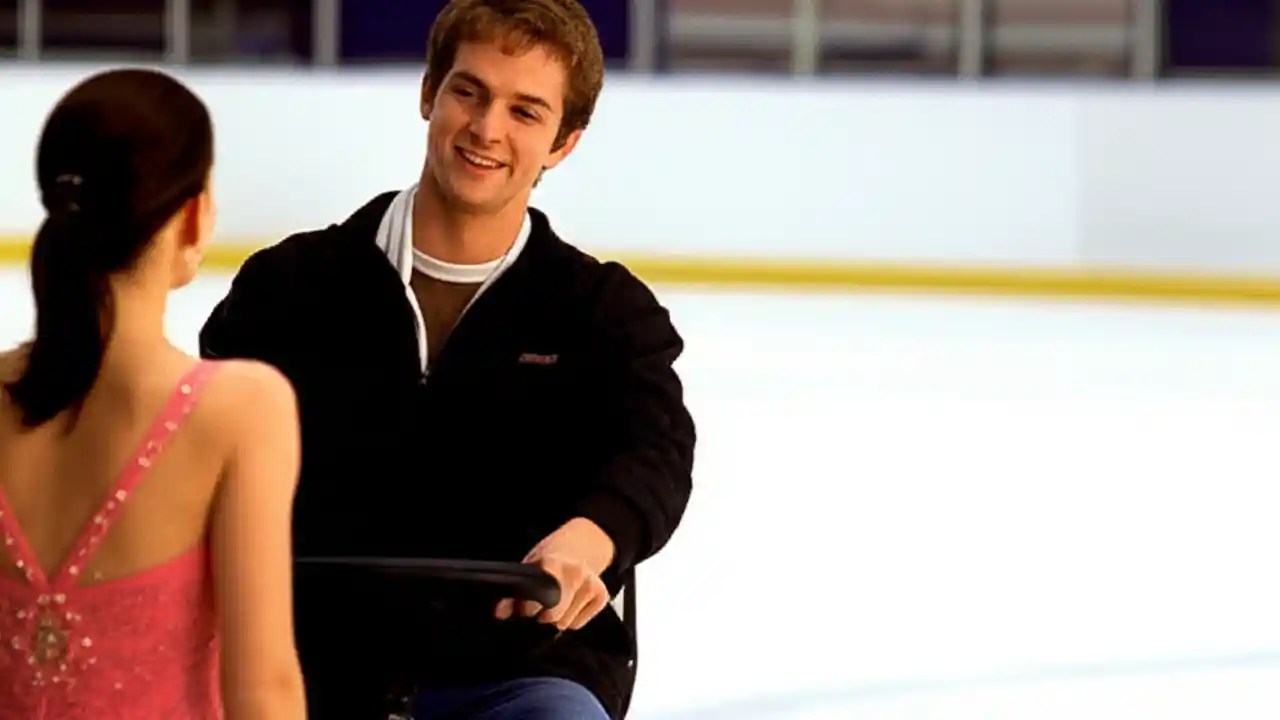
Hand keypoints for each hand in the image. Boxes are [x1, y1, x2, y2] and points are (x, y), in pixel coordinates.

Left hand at [495, 518, 615, 630]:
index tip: (524, 608)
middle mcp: (577, 573)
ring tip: (556, 600)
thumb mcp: (529, 566)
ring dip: (556, 618)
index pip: (541, 599)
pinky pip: (577, 624)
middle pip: (554, 616)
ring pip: (565, 623)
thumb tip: (500, 612)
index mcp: (555, 564)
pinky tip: (569, 603)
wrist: (581, 543)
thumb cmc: (551, 557)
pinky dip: (570, 619)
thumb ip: (514, 591)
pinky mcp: (602, 596)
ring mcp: (592, 584)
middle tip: (538, 606)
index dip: (528, 608)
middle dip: (542, 615)